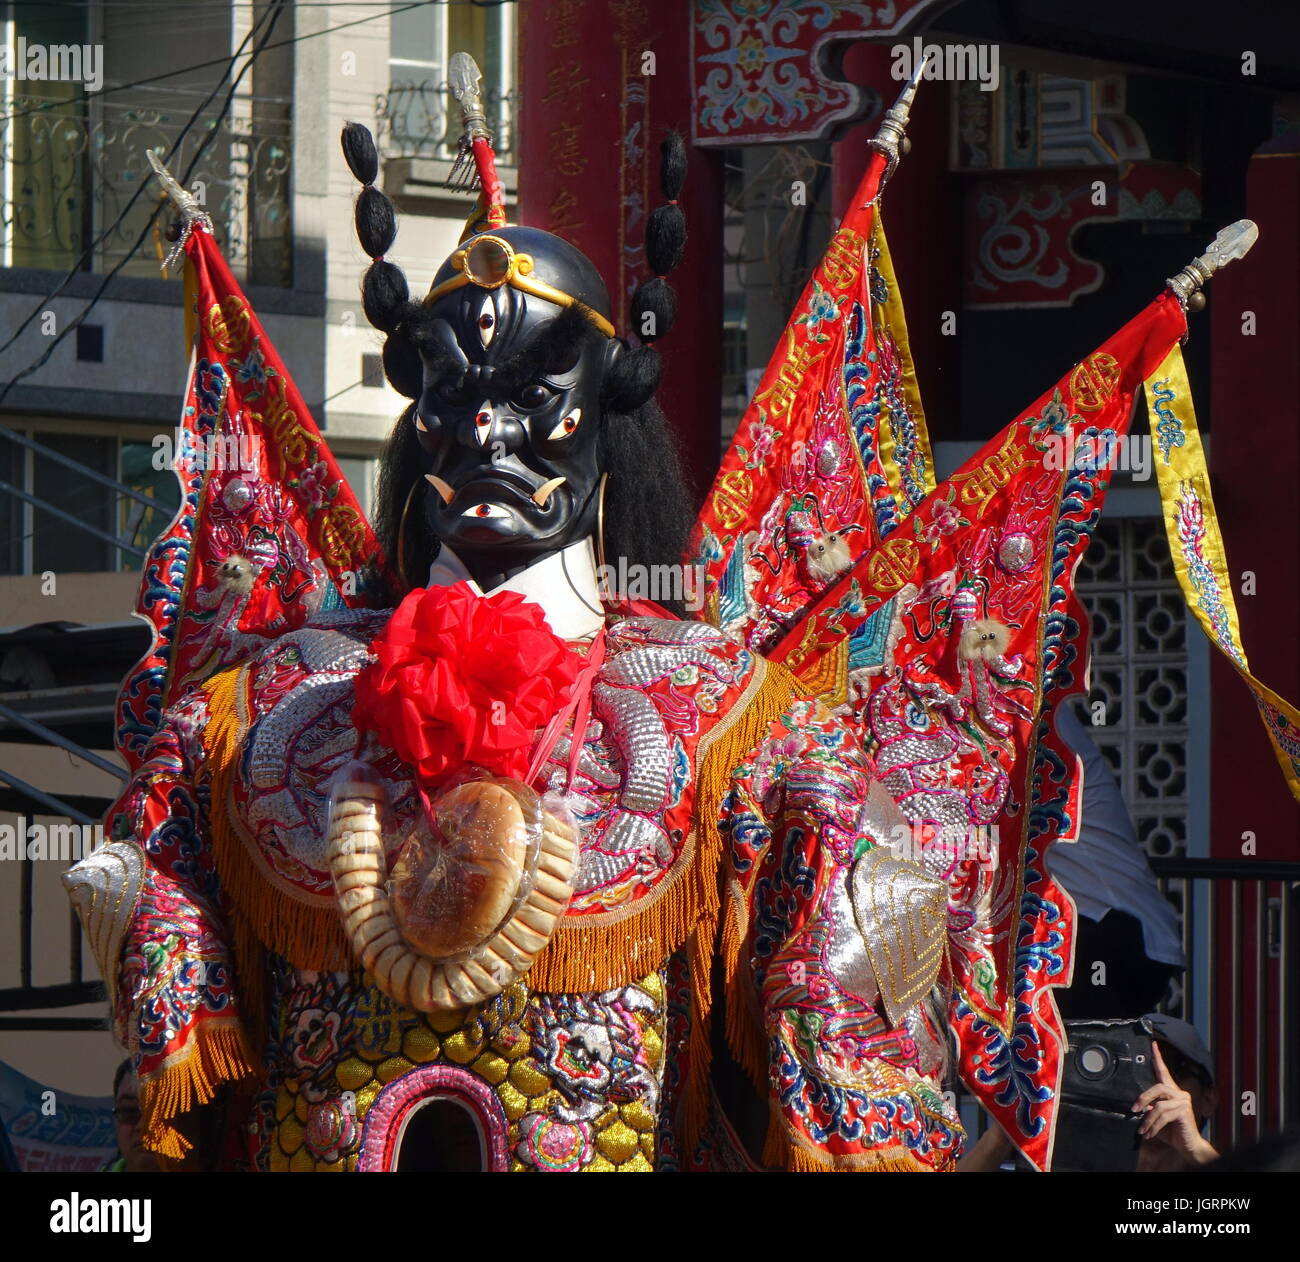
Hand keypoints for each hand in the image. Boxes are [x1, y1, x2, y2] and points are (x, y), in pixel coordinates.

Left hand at [1132, 1041, 1216, 1166]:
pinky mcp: (1183, 1112)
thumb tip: (1138, 1105)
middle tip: (1134, 1109)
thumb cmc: (1172, 1130)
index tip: (1153, 1044)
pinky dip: (1154, 1126)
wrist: (1188, 1145)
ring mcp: (1182, 1101)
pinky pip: (1163, 1116)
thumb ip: (1149, 1108)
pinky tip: (1149, 1133)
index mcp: (1171, 1091)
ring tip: (1142, 1129)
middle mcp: (1179, 1093)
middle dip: (1143, 1098)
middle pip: (1157, 1087)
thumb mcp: (1156, 1117)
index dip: (1158, 1058)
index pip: (1164, 1071)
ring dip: (1147, 1119)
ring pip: (1158, 1105)